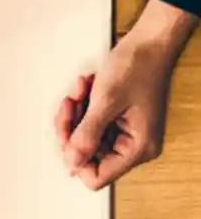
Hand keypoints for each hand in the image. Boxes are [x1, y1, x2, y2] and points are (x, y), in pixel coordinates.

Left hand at [56, 0, 195, 189]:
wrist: (148, 41)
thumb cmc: (137, 65)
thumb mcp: (105, 102)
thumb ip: (86, 135)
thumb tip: (70, 163)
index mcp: (138, 148)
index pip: (97, 177)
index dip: (76, 159)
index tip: (68, 134)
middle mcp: (133, 145)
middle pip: (86, 156)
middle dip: (72, 129)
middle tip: (69, 104)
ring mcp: (124, 133)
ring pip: (83, 138)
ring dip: (75, 114)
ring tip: (80, 91)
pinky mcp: (116, 120)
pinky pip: (88, 123)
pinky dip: (82, 106)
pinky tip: (85, 87)